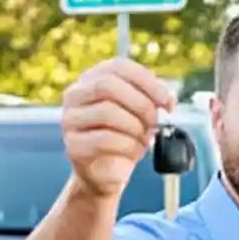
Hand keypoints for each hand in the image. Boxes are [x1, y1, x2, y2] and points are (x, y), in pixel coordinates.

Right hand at [60, 58, 175, 197]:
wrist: (106, 172)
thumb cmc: (124, 137)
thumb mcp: (140, 113)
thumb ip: (153, 100)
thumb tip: (168, 99)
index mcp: (93, 78)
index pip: (118, 67)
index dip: (146, 81)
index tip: (166, 101)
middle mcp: (76, 95)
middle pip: (108, 86)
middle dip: (140, 104)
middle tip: (154, 123)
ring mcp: (71, 120)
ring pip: (106, 112)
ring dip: (135, 127)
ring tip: (143, 140)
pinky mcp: (73, 145)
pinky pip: (104, 139)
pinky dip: (128, 146)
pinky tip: (135, 151)